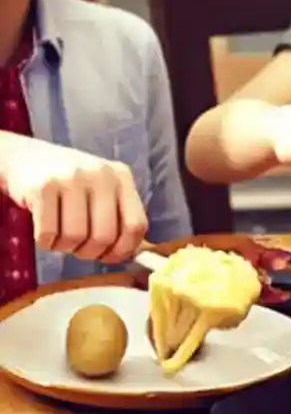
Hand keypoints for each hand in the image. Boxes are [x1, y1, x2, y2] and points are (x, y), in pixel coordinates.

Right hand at [0, 137, 146, 263]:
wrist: (24, 157)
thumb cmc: (69, 183)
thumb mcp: (102, 191)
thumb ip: (121, 218)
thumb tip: (143, 255)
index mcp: (122, 177)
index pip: (136, 226)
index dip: (124, 250)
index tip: (109, 257)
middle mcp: (101, 174)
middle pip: (105, 236)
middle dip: (91, 252)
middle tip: (79, 248)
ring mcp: (71, 178)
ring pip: (77, 237)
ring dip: (66, 248)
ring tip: (61, 237)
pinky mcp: (43, 186)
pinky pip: (49, 233)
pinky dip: (47, 243)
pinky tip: (46, 233)